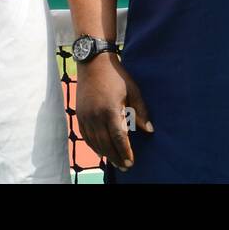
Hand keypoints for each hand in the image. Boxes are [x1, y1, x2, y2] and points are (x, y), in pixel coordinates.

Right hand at [76, 55, 152, 171]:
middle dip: (116, 157)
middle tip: (125, 167)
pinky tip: (101, 151)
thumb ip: (140, 112)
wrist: (93, 62)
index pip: (119, 137)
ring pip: (95, 142)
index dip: (125, 152)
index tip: (131, 162)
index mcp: (111, 110)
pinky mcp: (79, 114)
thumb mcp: (133, 90)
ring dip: (105, 153)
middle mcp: (96, 116)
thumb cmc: (117, 76)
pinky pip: (86, 136)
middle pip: (106, 143)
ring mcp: (85, 116)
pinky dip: (94, 146)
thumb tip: (149, 130)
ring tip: (115, 161)